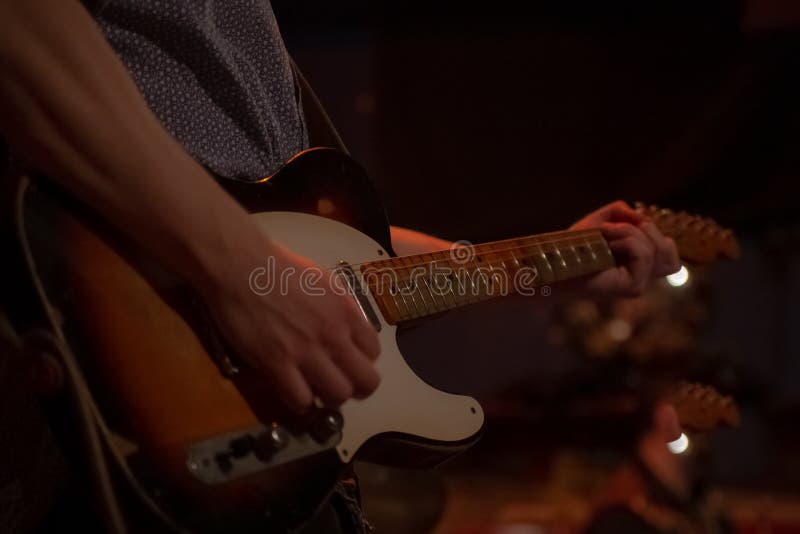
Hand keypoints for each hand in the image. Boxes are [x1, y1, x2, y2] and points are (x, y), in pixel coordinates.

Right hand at [199, 239, 380, 411]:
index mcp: (347, 313)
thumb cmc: (280, 268)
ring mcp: (306, 352)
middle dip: (357, 389)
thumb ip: (342, 309)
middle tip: (339, 385)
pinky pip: (300, 400)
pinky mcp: (276, 364)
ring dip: (328, 398)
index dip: (362, 361)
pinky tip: (293, 391)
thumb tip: (349, 330)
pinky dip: (299, 402)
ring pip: (337, 396)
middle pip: (366, 382)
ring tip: (316, 390)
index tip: (348, 362)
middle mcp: (334, 335)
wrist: (241, 267)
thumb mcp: (326, 282)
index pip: (374, 353)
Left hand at [570, 201, 680, 297]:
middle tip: (610, 227)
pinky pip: (645, 254)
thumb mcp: (603, 220)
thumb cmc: (576, 246)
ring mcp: (638, 284)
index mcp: (640, 265)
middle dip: (642, 227)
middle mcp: (642, 277)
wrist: (555, 264)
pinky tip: (607, 243)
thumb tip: (642, 219)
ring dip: (630, 231)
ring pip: (657, 249)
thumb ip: (625, 213)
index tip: (624, 226)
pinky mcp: (632, 288)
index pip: (670, 252)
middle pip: (667, 248)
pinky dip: (627, 240)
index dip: (654, 232)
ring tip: (605, 233)